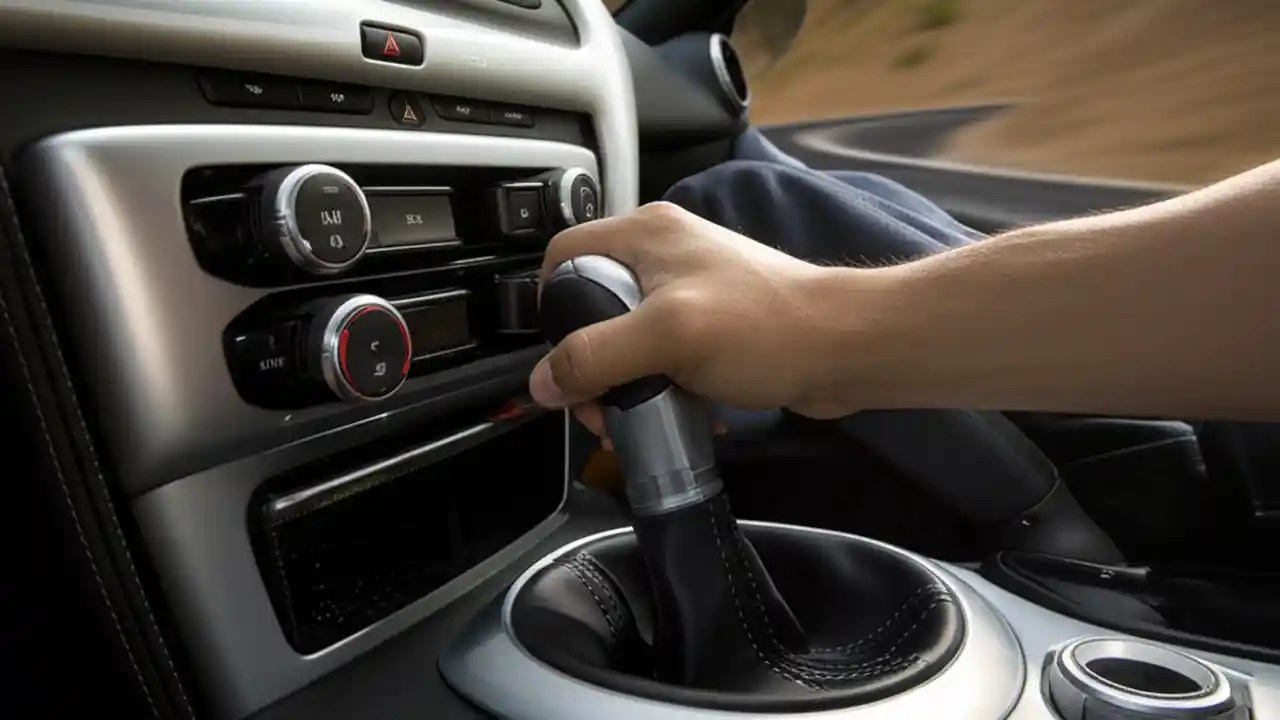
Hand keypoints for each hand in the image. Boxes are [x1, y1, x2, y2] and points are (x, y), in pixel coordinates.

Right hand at [529, 201, 853, 443]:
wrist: (847, 349)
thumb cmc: (763, 329)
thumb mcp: (667, 338)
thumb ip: (596, 356)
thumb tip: (543, 384)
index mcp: (645, 235)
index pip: (565, 256)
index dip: (548, 307)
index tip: (558, 358)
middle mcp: (664, 253)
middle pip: (592, 307)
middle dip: (591, 364)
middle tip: (601, 408)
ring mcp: (691, 288)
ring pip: (629, 338)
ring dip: (628, 384)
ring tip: (639, 420)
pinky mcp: (714, 323)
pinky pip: (665, 356)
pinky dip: (664, 387)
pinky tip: (683, 413)